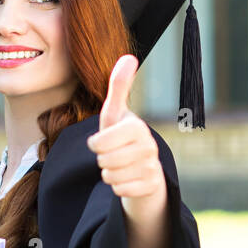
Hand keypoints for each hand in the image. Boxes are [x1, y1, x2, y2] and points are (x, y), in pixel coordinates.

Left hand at [86, 54, 163, 210]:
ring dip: (109, 173)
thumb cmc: (122, 136)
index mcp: (136, 127)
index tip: (101, 141)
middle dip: (102, 160)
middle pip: (104, 161)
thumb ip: (118, 86)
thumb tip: (129, 56)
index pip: (100, 143)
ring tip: (119, 165)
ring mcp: (152, 166)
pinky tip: (127, 178)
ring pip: (111, 177)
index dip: (95, 144)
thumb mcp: (115, 113)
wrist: (142, 166)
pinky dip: (118, 187)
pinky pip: (120, 191)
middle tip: (112, 154)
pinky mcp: (152, 185)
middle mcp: (148, 146)